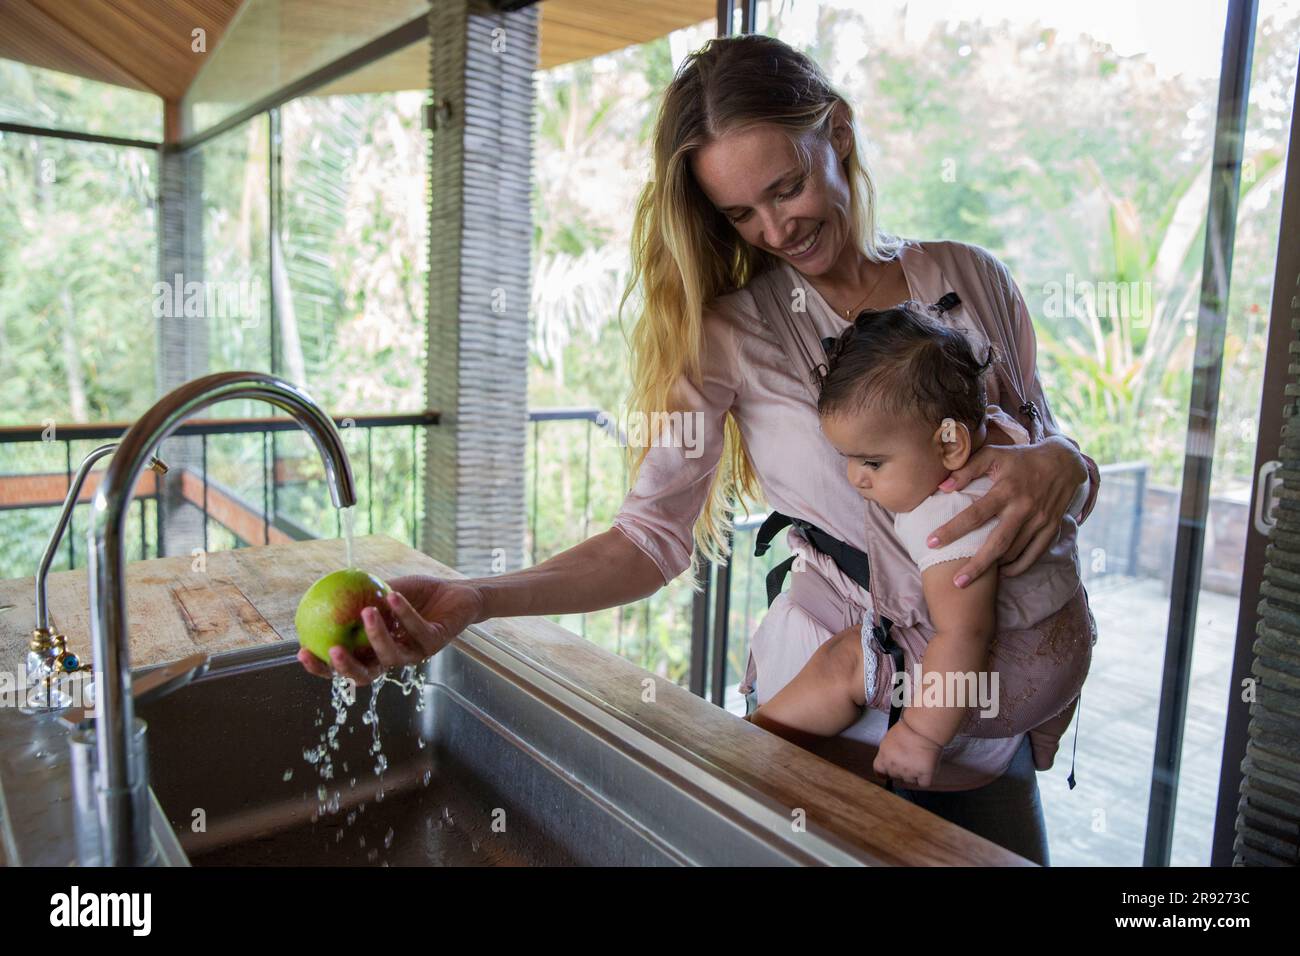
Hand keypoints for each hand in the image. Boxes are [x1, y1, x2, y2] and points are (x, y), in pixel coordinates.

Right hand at [297, 575, 485, 684]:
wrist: (454, 591)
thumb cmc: (415, 594)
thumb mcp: (380, 591)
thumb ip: (356, 596)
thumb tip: (323, 592)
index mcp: (374, 650)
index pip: (345, 666)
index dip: (322, 667)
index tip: (302, 652)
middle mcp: (393, 657)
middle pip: (366, 675)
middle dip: (347, 668)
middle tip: (333, 651)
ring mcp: (415, 653)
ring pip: (392, 656)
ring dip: (377, 636)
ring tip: (367, 611)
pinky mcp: (435, 642)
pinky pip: (416, 630)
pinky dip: (403, 612)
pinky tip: (392, 596)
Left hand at [872, 715, 943, 787]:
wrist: (923, 728)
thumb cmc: (908, 728)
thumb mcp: (889, 739)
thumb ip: (887, 752)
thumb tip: (889, 758)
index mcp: (884, 757)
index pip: (879, 772)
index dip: (885, 772)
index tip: (887, 772)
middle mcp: (894, 767)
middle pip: (895, 776)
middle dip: (900, 770)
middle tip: (908, 759)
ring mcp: (909, 772)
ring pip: (909, 780)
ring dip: (913, 774)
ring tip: (918, 759)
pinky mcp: (923, 774)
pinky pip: (923, 783)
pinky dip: (925, 777)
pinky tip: (926, 766)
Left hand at [927, 435, 1085, 585]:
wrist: (1063, 462)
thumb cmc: (1019, 459)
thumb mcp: (993, 455)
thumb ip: (966, 469)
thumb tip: (942, 487)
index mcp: (1006, 489)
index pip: (975, 514)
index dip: (953, 529)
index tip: (932, 542)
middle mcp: (1024, 508)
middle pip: (998, 542)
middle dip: (977, 565)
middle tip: (957, 583)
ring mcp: (1040, 520)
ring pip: (1015, 551)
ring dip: (994, 566)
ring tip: (972, 576)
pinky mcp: (1051, 529)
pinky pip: (1034, 554)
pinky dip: (1018, 567)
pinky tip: (1002, 572)